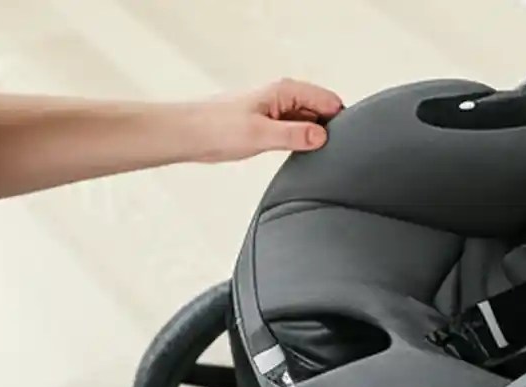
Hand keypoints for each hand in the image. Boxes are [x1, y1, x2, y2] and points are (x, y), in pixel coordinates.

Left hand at [188, 79, 344, 162]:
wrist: (186, 135)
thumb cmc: (215, 128)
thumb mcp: (261, 134)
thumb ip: (295, 135)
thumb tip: (323, 136)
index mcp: (285, 91)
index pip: (329, 101)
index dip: (339, 121)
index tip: (339, 143)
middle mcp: (284, 98)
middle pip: (322, 112)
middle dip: (328, 131)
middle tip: (323, 153)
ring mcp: (277, 111)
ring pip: (310, 123)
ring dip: (312, 139)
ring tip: (306, 155)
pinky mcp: (269, 125)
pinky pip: (296, 132)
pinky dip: (300, 143)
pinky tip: (294, 156)